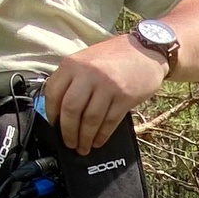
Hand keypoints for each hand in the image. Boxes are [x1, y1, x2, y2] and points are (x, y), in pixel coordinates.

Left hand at [44, 34, 166, 151]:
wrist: (147, 50)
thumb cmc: (115, 57)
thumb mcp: (87, 60)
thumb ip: (72, 79)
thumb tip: (61, 111)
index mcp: (73, 64)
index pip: (53, 93)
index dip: (52, 114)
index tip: (55, 126)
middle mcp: (88, 73)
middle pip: (70, 110)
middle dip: (68, 132)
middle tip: (69, 143)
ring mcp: (107, 85)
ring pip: (90, 120)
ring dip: (85, 138)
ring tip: (83, 147)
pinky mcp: (124, 97)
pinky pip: (109, 122)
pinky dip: (102, 136)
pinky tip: (98, 141)